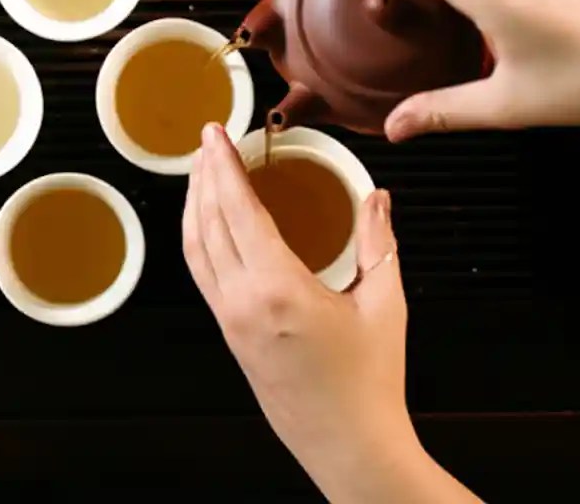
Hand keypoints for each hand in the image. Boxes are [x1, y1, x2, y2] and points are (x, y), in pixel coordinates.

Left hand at [183, 124, 476, 502]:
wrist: (348, 444)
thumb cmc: (369, 382)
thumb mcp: (385, 304)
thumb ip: (378, 242)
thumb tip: (377, 196)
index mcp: (277, 288)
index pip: (237, 211)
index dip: (222, 166)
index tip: (214, 135)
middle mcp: (242, 302)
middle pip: (208, 223)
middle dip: (203, 175)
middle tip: (206, 140)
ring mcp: (229, 320)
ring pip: (196, 249)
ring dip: (194, 205)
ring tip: (200, 172)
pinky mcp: (228, 334)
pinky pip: (203, 275)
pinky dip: (199, 239)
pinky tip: (208, 224)